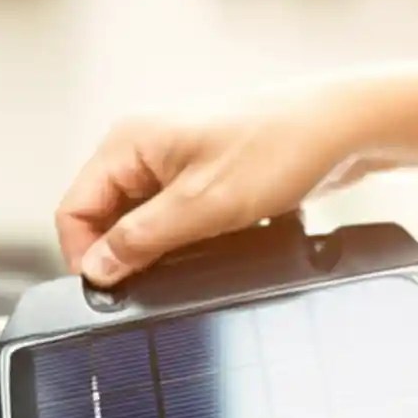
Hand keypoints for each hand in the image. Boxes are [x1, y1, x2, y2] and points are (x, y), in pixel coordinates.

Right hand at [54, 85, 385, 286]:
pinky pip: (174, 218)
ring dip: (158, 248)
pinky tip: (212, 247)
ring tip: (192, 258)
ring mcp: (174, 161)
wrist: (343, 129)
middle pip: (104, 217)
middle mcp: (145, 148)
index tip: (109, 288)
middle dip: (124, 254)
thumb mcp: (199, 206)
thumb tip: (97, 270)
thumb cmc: (279, 145)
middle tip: (153, 281)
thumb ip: (139, 241)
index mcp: (129, 143)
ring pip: (141, 221)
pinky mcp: (202, 176)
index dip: (84, 254)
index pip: (73, 208)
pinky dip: (185, 239)